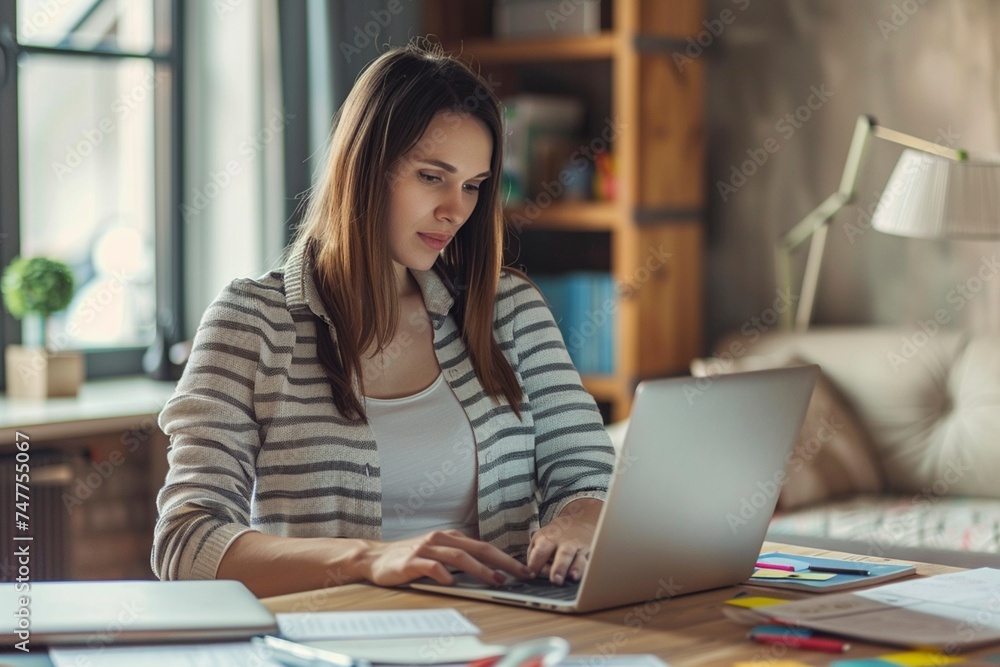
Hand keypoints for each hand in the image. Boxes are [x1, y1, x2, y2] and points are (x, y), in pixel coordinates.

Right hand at [359, 530, 532, 587]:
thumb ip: (458, 559)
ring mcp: (426, 549)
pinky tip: (453, 583)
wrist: (374, 558)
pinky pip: (432, 566)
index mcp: (449, 537)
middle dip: (502, 561)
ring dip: (480, 569)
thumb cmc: (408, 558)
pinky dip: (444, 574)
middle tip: (519, 574)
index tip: (522, 569)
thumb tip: (488, 570)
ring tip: (495, 579)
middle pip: (478, 548)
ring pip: (459, 556)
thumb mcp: (437, 554)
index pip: (483, 546)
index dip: (505, 557)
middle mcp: (440, 539)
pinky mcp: (411, 561)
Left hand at [527, 498, 602, 584]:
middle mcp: (564, 543)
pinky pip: (591, 561)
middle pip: (562, 554)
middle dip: (558, 567)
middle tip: (555, 580)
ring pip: (578, 558)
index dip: (536, 564)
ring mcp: (579, 548)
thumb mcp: (540, 539)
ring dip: (576, 568)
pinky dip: (590, 568)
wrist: (580, 520)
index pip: (540, 553)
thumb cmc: (555, 536)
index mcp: (547, 539)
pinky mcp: (591, 553)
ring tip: (573, 577)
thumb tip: (530, 574)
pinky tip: (589, 575)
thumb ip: (534, 556)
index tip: (532, 575)